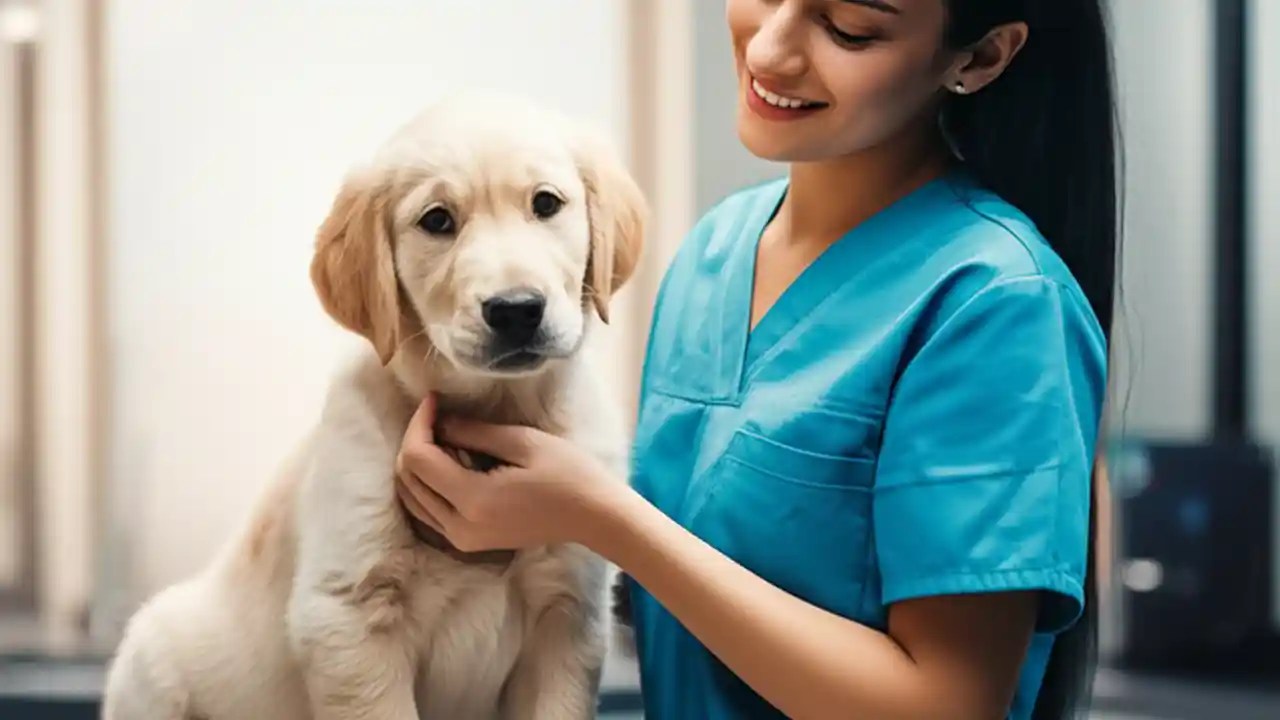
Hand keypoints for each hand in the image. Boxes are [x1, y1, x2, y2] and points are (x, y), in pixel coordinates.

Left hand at [394, 394, 622, 551]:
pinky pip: (426, 512)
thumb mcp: (523, 442)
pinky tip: (444, 462)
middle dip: (414, 440)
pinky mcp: (467, 542)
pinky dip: (425, 485)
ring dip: (415, 463)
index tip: (434, 399)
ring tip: (439, 434)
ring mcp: (462, 539)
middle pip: (408, 479)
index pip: (419, 459)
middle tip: (436, 413)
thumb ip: (474, 433)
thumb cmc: (568, 474)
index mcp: (473, 501)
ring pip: (411, 497)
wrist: (593, 517)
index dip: (420, 423)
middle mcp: (459, 527)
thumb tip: (440, 422)